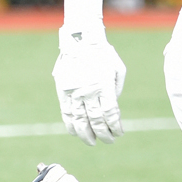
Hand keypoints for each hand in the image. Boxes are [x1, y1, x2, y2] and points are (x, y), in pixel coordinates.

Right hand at [54, 28, 127, 144]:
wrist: (81, 39)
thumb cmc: (103, 53)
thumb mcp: (118, 69)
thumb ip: (116, 89)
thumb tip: (112, 107)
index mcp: (104, 86)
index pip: (110, 114)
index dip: (115, 127)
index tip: (119, 133)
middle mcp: (89, 92)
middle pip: (96, 121)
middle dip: (103, 134)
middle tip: (108, 141)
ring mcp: (74, 92)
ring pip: (80, 120)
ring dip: (86, 134)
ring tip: (92, 142)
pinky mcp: (63, 91)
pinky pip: (66, 113)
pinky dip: (71, 125)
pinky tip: (75, 133)